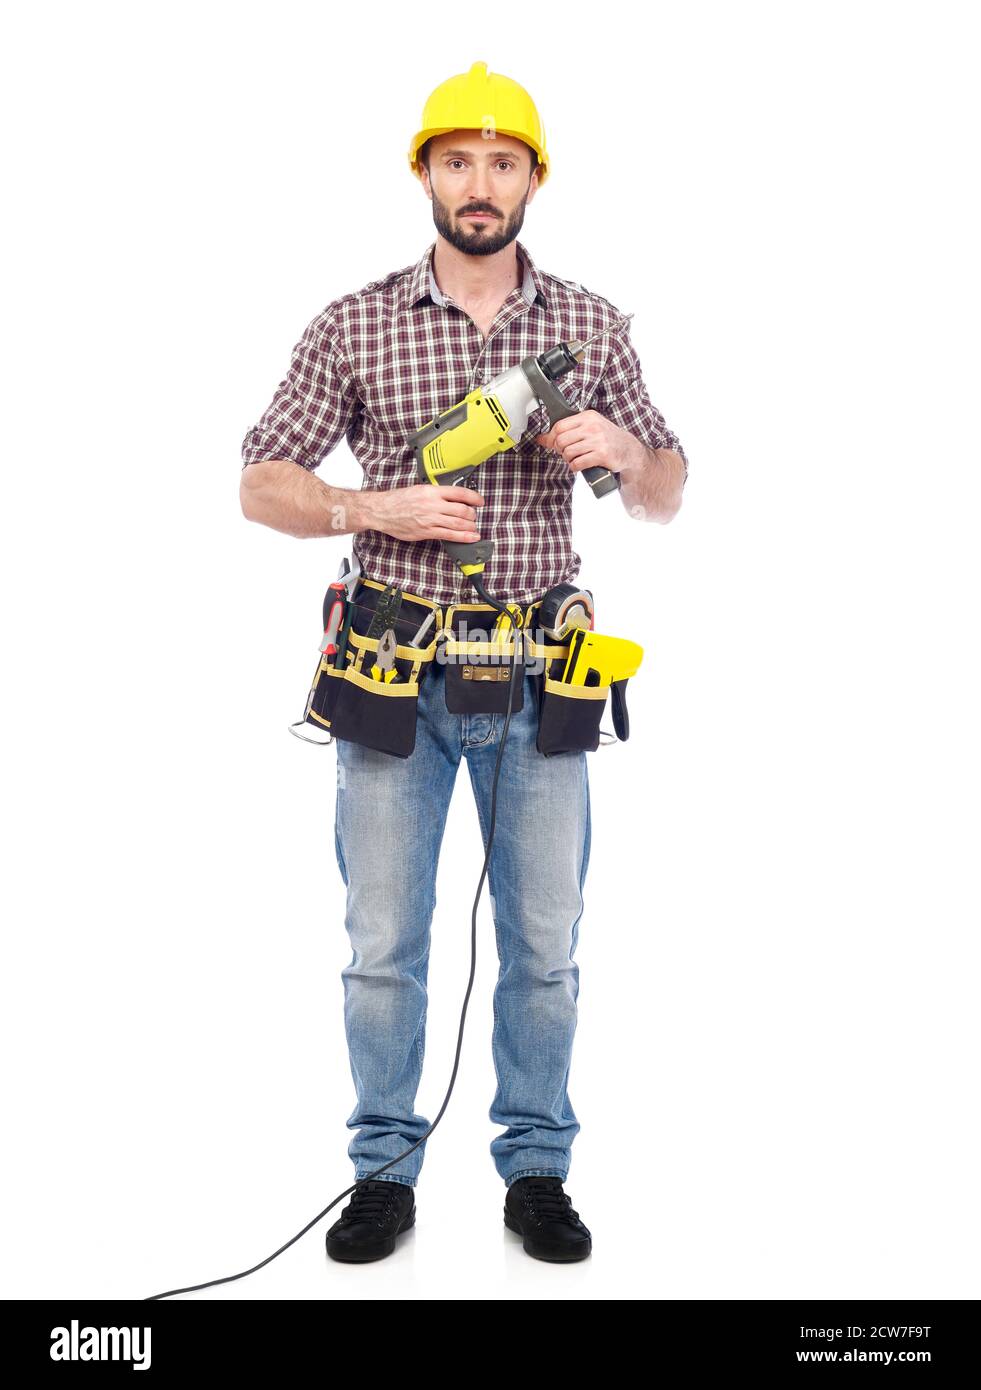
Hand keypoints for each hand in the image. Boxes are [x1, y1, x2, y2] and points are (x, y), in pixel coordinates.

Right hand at [364, 484, 484, 543]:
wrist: (382, 511)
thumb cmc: (397, 500)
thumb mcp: (418, 490)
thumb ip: (435, 494)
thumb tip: (451, 497)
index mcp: (431, 491)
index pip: (459, 492)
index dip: (474, 497)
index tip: (480, 501)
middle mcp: (432, 504)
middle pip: (462, 509)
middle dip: (472, 514)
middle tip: (474, 516)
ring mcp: (430, 519)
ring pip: (458, 523)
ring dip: (470, 526)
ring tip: (474, 527)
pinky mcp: (427, 532)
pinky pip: (449, 535)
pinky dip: (463, 537)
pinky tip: (471, 537)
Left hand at [534, 411, 638, 475]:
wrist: (629, 451)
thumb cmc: (607, 440)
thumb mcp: (588, 429)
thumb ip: (566, 431)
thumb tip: (541, 438)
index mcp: (588, 416)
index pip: (559, 426)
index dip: (552, 438)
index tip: (553, 444)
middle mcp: (593, 426)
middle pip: (561, 440)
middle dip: (560, 450)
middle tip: (566, 453)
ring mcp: (598, 441)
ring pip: (568, 452)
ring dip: (568, 460)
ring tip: (576, 459)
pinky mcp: (602, 455)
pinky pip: (577, 463)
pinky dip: (575, 467)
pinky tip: (580, 465)